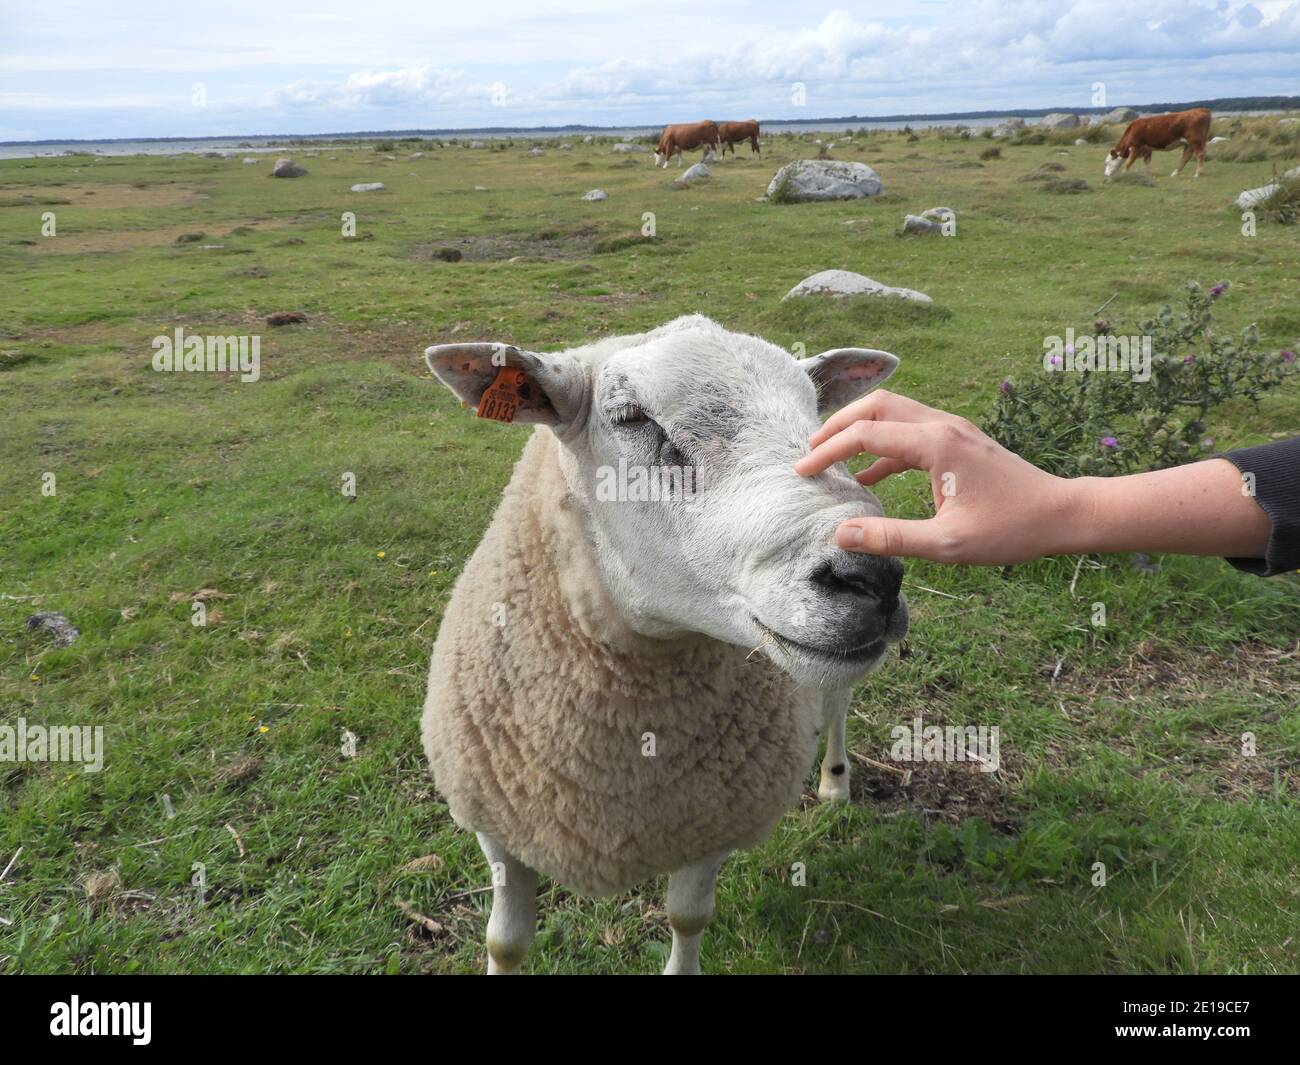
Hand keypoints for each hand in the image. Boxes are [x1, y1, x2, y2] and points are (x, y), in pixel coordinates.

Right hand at [793, 390, 1080, 563]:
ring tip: (831, 456)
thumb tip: (840, 534)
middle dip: (838, 425)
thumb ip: (891, 537)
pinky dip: (883, 446)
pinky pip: (911, 432)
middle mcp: (942, 426)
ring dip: (859, 430)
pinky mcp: (961, 440)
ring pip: (893, 413)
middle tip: (810, 450)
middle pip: (876, 407)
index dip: (827, 452)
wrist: (1062, 513)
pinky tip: (870, 476)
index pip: (865, 435)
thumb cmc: (1011, 529)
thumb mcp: (946, 543)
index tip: (801, 472)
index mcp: (935, 444)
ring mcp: (954, 429)